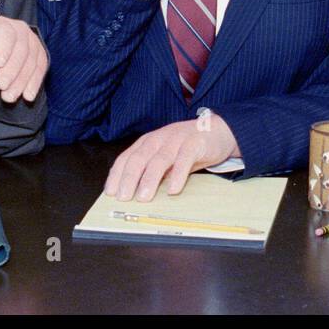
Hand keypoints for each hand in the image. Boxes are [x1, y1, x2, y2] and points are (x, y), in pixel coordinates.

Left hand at [0, 16, 47, 102]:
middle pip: (21, 48)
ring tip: (10, 96)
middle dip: (12, 70)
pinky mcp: (40, 54)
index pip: (5, 33)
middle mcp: (19, 28)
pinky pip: (40, 68)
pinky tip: (28, 96)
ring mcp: (32, 41)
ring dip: (22, 81)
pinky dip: (34, 83)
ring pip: (32, 60)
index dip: (4, 48)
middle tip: (2, 86)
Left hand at [104, 116, 238, 200]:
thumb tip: (134, 193)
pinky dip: (178, 174)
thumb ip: (152, 171)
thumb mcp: (166, 158)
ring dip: (150, 179)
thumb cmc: (188, 147)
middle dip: (129, 178)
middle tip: (123, 198)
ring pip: (160, 159)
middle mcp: (159, 139)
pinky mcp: (195, 142)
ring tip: (144, 197)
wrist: (218, 131)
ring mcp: (177, 139)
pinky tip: (173, 189)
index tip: (110, 193)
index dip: (117, 175)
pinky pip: (185, 158)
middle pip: (139, 158)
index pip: (127, 158)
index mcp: (148, 142)